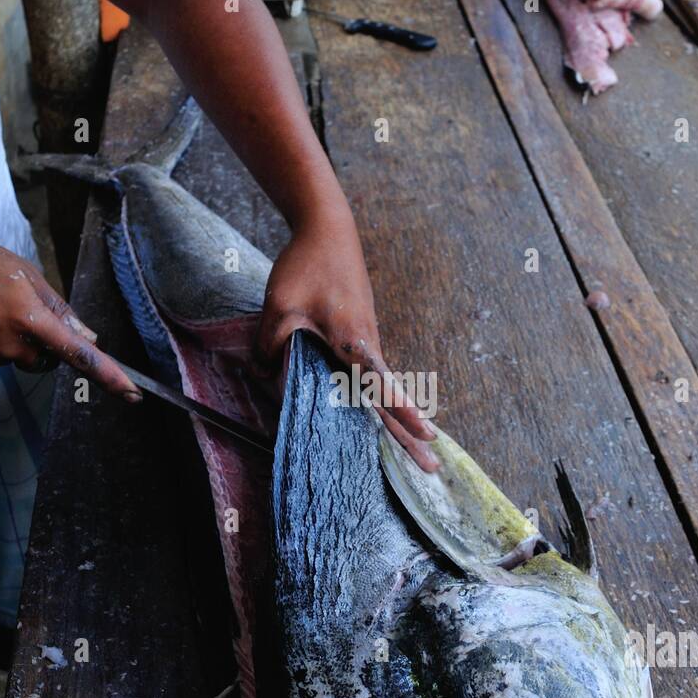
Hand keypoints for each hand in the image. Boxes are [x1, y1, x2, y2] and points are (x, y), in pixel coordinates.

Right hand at [0, 236, 140, 398]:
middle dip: (48, 340)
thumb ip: (58, 308)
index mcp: (30, 319)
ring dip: (23, 339)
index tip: (132, 393)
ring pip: (25, 357)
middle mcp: (12, 345)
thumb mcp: (25, 274)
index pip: (79, 354)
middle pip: (50, 358)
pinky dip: (2, 339)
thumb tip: (87, 337)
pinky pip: (3, 356)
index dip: (108, 375)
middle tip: (26, 306)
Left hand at [254, 216, 437, 470]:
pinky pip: (374, 376)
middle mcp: (368, 344)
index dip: (401, 411)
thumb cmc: (306, 266)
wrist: (328, 230)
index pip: (381, 384)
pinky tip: (389, 417)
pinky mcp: (363, 336)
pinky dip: (387, 400)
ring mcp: (369, 341)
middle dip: (412, 433)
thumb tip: (264, 379)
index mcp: (352, 340)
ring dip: (401, 421)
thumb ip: (270, 347)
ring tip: (421, 450)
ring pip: (385, 389)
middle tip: (434, 466)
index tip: (425, 434)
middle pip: (393, 397)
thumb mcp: (278, 307)